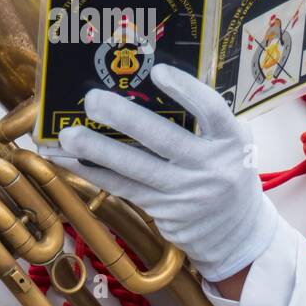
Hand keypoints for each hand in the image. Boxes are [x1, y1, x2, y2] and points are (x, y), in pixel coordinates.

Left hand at [56, 63, 278, 282]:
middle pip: (163, 138)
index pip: (211, 110)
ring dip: (97, 150)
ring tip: (68, 134)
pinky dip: (94, 173)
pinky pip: (123, 187)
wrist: (237, 234)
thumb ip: (207, 119)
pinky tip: (71, 161)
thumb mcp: (234, 144)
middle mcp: (209, 167)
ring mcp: (184, 192)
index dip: (185, 90)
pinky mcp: (162, 210)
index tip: (158, 71)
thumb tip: (154, 85)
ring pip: (135, 168)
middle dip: (124, 117)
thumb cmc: (229, 173)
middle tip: (93, 100)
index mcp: (232, 141)